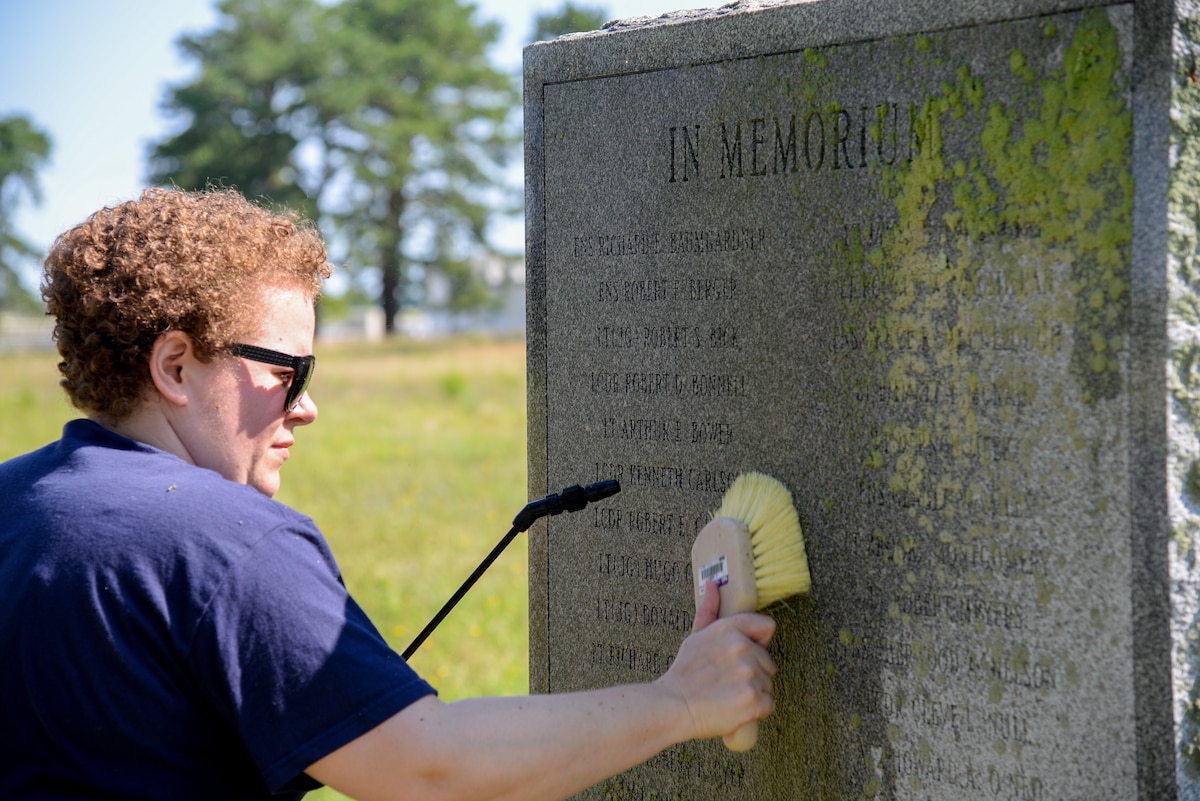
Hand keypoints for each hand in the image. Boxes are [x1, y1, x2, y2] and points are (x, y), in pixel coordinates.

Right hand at [656, 581, 776, 740]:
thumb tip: (712, 586)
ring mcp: (750, 675)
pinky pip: (769, 703)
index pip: (767, 627)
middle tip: (729, 680)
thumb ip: (709, 610)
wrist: (674, 707)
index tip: (745, 654)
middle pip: (768, 661)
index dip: (758, 643)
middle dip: (754, 672)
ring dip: (754, 692)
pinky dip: (756, 709)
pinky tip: (736, 707)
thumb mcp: (696, 636)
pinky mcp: (754, 700)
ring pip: (768, 684)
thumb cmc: (685, 674)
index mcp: (730, 629)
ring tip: (729, 694)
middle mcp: (743, 649)